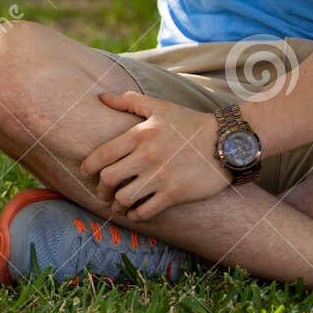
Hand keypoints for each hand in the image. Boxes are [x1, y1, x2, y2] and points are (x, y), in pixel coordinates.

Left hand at [80, 92, 229, 220]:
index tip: (86, 174)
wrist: (226, 142)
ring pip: (124, 198)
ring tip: (118, 204)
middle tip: (102, 192)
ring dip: (116, 204)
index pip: (101, 156)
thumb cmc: (190, 123)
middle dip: (100, 189)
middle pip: (108, 179)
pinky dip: (135, 215)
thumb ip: (128, 101)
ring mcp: (161, 177)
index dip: (88, 168)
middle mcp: (147, 156)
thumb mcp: (159, 107)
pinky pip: (145, 211)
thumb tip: (101, 97)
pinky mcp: (175, 194)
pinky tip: (135, 211)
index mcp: (139, 135)